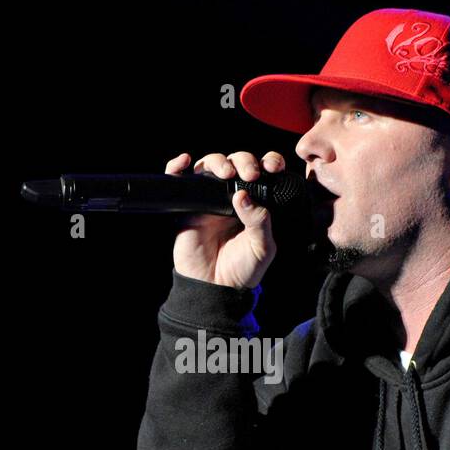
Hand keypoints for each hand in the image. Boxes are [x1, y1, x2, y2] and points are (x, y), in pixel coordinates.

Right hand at [165, 150, 287, 289]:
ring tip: (226, 173)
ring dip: (217, 161)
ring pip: (209, 166)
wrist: (216, 288)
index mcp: (254, 203)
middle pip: (235, 162)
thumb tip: (243, 194)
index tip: (272, 166)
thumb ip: (259, 220)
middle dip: (244, 161)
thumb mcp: (262, 246)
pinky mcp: (188, 207)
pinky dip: (177, 166)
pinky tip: (185, 162)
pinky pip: (180, 180)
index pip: (261, 172)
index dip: (267, 162)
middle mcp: (231, 197)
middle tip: (250, 175)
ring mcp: (208, 200)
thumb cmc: (242, 270)